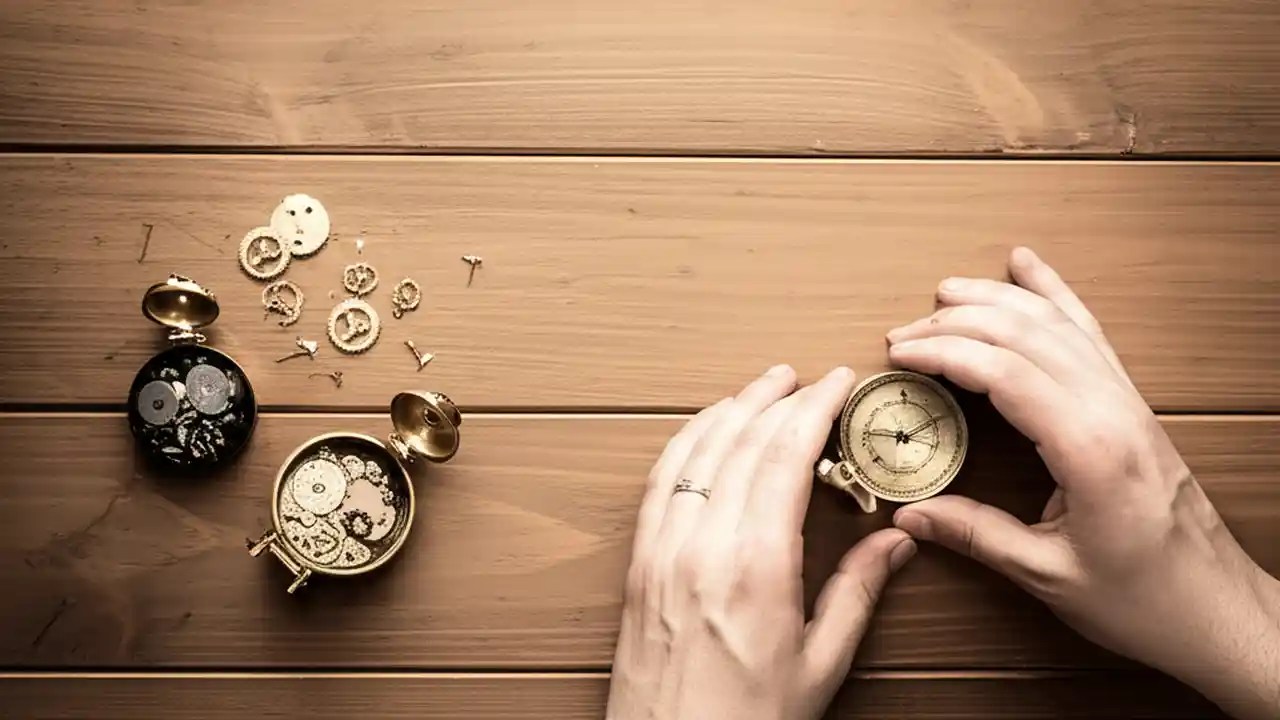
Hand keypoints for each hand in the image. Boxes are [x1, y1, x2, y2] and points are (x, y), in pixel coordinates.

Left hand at [608, 366, 915, 719]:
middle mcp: (701, 547)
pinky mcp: (639, 563)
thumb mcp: (821, 664)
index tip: (837, 381)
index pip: (785, 456)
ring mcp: (662, 550)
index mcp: (755, 568)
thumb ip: (858, 592)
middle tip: (807, 378)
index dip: (814, 408)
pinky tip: (704, 430)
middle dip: (778, 397)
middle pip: (742, 442)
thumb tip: (896, 539)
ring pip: (695, 452)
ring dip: (730, 409)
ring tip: (761, 386)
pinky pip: (660, 481)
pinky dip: (685, 442)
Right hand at [885, 247, 1279, 718]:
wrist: (1217, 609)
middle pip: (1024, 335)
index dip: (944, 354)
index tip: (898, 355)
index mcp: (1089, 450)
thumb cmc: (1143, 600)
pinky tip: (1032, 268)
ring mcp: (1128, 401)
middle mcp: (1112, 411)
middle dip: (956, 323)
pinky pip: (1089, 333)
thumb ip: (976, 535)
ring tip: (946, 292)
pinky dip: (1056, 295)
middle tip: (902, 334)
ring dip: (996, 300)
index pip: (1004, 372)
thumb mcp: (1048, 575)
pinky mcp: (1133, 405)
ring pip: (1056, 323)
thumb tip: (910, 514)